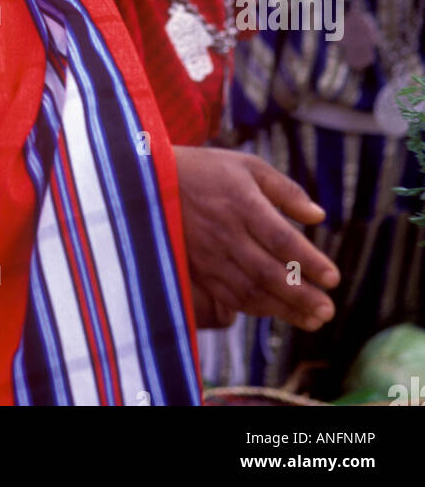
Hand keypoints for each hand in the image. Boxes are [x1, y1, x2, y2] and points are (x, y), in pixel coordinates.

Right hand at [174, 145, 339, 329]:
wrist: (153, 182)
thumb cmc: (208, 170)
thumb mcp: (248, 166)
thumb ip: (285, 190)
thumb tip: (318, 216)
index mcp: (241, 203)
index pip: (281, 238)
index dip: (308, 261)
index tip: (334, 278)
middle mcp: (225, 232)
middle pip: (268, 271)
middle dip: (301, 295)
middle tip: (328, 310)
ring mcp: (209, 254)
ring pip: (250, 290)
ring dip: (283, 309)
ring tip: (313, 320)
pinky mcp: (198, 268)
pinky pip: (229, 296)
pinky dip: (256, 308)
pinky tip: (278, 313)